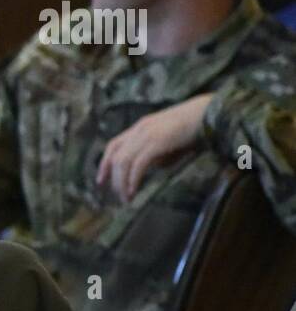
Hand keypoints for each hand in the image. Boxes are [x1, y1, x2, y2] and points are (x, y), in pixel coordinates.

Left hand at [97, 94, 212, 203]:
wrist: (209, 112)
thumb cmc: (193, 128)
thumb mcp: (169, 143)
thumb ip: (157, 154)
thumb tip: (149, 169)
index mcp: (139, 127)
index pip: (113, 146)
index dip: (104, 164)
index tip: (101, 181)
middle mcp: (139, 129)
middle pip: (115, 157)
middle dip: (114, 179)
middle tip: (119, 196)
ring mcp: (146, 134)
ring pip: (123, 161)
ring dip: (122, 182)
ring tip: (126, 198)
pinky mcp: (156, 141)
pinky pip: (138, 164)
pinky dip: (133, 179)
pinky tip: (133, 191)